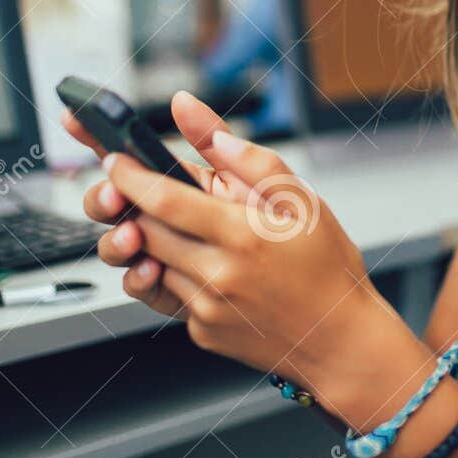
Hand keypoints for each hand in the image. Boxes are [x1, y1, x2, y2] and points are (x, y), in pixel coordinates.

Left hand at [81, 92, 427, 409]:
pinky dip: (179, 273)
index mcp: (244, 235)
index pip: (163, 198)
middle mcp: (219, 276)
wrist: (341, 343)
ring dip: (157, 240)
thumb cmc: (328, 269)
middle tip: (141, 190)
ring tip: (191, 230)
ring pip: (152, 262)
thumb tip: (191, 114)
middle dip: (132, 207)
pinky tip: (212, 267)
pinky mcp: (202, 332)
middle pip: (145, 231)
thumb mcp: (300, 201)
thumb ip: (245, 156)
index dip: (129, 175)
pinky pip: (171, 294)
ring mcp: (207, 309)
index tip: (115, 158)